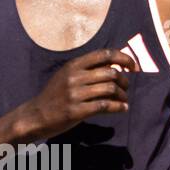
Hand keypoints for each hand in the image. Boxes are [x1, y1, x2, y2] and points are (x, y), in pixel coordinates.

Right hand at [14, 48, 137, 142]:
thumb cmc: (54, 95)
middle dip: (124, 81)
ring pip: (110, 89)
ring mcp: (75, 94)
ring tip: (124, 100)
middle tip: (125, 88)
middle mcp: (74, 77)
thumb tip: (113, 66)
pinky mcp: (77, 111)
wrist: (36, 115)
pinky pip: (105, 106)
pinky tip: (122, 109)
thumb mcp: (65, 75)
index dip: (123, 58)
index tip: (132, 66)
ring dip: (122, 95)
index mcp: (73, 65)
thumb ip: (85, 70)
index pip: (103, 54)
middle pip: (110, 73)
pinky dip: (118, 107)